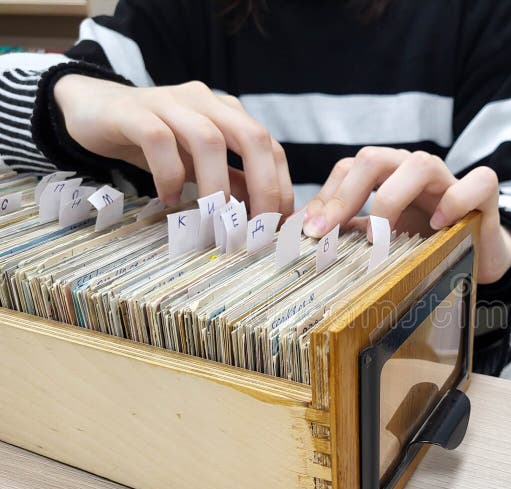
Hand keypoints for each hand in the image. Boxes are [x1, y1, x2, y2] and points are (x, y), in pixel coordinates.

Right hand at [53, 75, 292, 214]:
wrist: (92, 110)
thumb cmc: (155, 142)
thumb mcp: (199, 163)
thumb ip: (232, 182)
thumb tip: (265, 216)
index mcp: (228, 113)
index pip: (270, 146)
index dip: (280, 185)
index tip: (278, 224)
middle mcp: (206, 103)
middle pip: (252, 137)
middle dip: (263, 185)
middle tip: (256, 227)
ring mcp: (170, 103)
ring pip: (209, 140)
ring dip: (216, 185)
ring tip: (212, 218)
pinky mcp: (133, 112)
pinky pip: (158, 141)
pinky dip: (169, 175)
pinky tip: (168, 199)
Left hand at [303, 147, 510, 283]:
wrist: (477, 255)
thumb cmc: (426, 244)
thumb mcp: (382, 239)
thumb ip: (350, 231)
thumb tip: (303, 236)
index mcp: (387, 175)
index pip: (349, 170)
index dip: (326, 197)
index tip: (309, 232)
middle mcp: (414, 169)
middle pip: (374, 159)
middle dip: (345, 196)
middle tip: (328, 233)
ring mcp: (450, 178)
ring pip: (419, 164)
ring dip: (391, 200)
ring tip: (378, 237)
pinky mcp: (484, 193)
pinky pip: (476, 181)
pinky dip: (455, 200)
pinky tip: (439, 225)